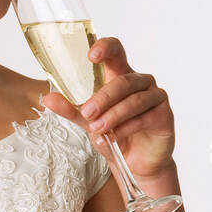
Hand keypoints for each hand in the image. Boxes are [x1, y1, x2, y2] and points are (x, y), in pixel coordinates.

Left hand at [41, 36, 175, 176]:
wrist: (134, 163)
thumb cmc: (113, 134)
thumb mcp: (88, 121)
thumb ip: (70, 109)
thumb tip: (47, 98)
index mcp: (120, 75)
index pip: (116, 52)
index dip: (106, 48)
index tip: (91, 55)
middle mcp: (140, 81)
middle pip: (123, 80)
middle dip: (103, 97)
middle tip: (87, 112)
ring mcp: (155, 96)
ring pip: (134, 99)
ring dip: (114, 114)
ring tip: (97, 128)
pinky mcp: (164, 115)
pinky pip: (146, 117)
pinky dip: (127, 127)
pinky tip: (115, 136)